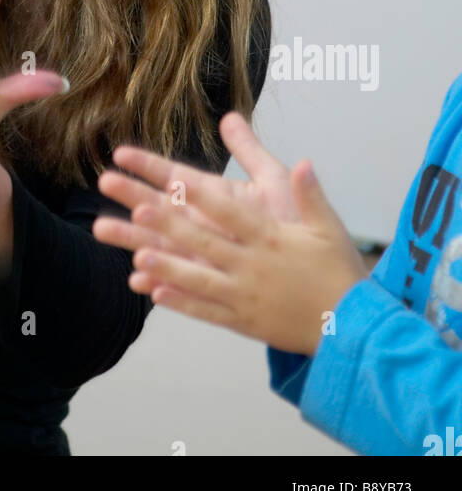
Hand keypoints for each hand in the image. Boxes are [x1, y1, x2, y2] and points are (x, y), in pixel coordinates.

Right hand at [94, 112, 300, 265]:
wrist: (317, 268)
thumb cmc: (294, 223)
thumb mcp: (273, 180)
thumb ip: (249, 151)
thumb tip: (229, 116)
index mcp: (212, 197)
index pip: (173, 177)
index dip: (147, 165)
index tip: (121, 153)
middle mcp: (200, 224)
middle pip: (158, 209)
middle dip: (130, 194)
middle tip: (104, 183)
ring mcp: (202, 254)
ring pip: (160, 245)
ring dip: (133, 238)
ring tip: (102, 229)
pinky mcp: (211, 284)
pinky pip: (180, 285)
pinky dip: (159, 283)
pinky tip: (138, 280)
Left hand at [95, 143, 367, 355]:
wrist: (352, 328)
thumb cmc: (338, 271)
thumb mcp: (329, 227)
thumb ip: (310, 194)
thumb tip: (304, 161)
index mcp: (272, 239)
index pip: (231, 212)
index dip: (201, 196)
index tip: (175, 179)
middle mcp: (254, 267)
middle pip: (206, 242)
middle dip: (170, 226)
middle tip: (139, 209)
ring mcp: (246, 297)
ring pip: (200, 280)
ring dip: (168, 268)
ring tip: (138, 257)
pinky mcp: (244, 322)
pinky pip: (208, 312)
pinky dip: (182, 304)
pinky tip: (156, 294)